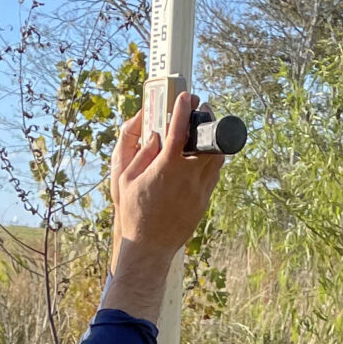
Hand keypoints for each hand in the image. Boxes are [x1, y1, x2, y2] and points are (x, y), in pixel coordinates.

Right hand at [110, 92, 224, 254]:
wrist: (149, 247)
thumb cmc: (133, 213)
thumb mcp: (126, 180)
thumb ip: (141, 153)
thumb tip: (155, 134)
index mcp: (167, 167)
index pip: (180, 130)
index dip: (184, 109)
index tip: (187, 96)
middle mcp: (188, 176)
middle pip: (208, 140)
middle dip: (207, 120)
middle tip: (202, 108)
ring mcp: (200, 189)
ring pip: (216, 157)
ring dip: (213, 140)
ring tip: (205, 131)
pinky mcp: (204, 201)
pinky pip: (213, 174)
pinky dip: (211, 161)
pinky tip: (203, 157)